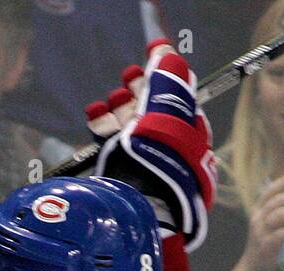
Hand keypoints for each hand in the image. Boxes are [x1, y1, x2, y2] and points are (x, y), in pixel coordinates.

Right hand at [92, 40, 216, 250]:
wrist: (142, 205)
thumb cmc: (161, 157)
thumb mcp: (167, 110)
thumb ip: (165, 80)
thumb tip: (166, 51)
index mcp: (188, 136)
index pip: (175, 100)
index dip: (160, 80)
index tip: (147, 63)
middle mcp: (168, 150)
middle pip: (149, 112)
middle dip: (136, 93)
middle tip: (126, 79)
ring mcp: (143, 163)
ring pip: (127, 127)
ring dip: (117, 109)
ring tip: (108, 103)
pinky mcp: (120, 175)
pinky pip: (109, 145)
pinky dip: (101, 127)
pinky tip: (95, 115)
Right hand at [229, 170, 283, 270]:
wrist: (253, 266)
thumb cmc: (267, 242)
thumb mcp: (272, 224)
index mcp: (257, 211)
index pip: (269, 191)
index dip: (283, 181)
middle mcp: (256, 219)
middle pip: (277, 201)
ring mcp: (260, 232)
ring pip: (278, 215)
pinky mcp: (265, 244)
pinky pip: (280, 233)